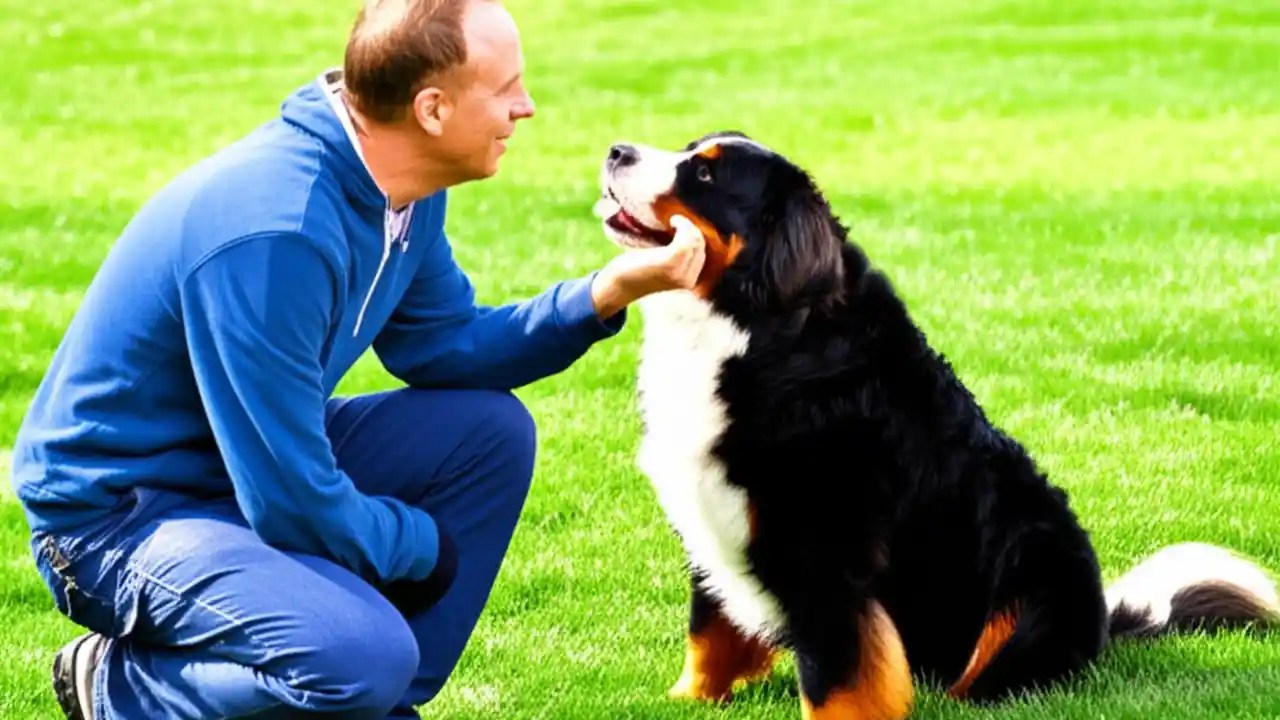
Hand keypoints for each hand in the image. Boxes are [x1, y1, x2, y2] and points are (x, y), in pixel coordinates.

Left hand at [591, 215, 706, 317]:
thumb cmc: (638, 270)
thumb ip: (677, 254)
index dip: (696, 234)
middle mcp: (688, 280)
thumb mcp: (662, 263)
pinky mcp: (670, 264)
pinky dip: (683, 225)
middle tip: (677, 221)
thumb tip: (689, 230)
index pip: (703, 252)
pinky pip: (687, 240)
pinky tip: (673, 221)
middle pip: (701, 245)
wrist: (619, 284)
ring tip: (674, 221)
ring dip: (687, 225)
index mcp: (689, 281)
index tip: (684, 225)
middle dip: (692, 229)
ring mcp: (680, 273)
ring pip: (696, 241)